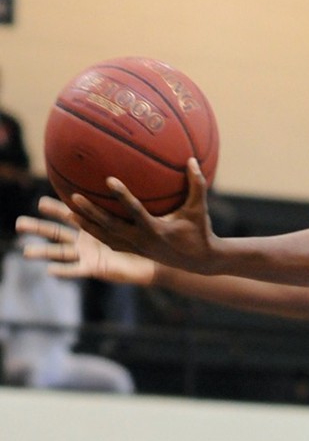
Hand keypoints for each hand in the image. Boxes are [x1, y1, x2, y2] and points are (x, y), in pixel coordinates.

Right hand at [16, 197, 156, 284]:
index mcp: (91, 223)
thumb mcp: (136, 210)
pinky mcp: (95, 268)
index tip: (41, 202)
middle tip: (19, 222)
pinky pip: (76, 270)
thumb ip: (132, 191)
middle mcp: (86, 238)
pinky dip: (64, 271)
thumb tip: (138, 169)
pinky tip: (50, 271)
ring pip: (61, 252)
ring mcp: (88, 254)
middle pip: (56, 231)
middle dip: (38, 226)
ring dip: (43, 251)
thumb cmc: (148, 234)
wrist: (156, 259)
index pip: (68, 212)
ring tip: (25, 251)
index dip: (55, 207)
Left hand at [64, 159, 216, 272]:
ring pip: (107, 237)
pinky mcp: (135, 252)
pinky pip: (112, 242)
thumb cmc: (199, 232)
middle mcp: (143, 241)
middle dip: (93, 213)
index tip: (109, 180)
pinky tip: (84, 225)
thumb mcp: (199, 209)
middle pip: (112, 226)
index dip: (122, 196)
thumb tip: (192, 160)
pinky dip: (97, 234)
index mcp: (156, 230)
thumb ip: (197, 185)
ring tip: (69, 214)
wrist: (199, 262)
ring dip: (88, 226)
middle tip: (75, 197)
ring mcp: (137, 249)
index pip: (135, 211)